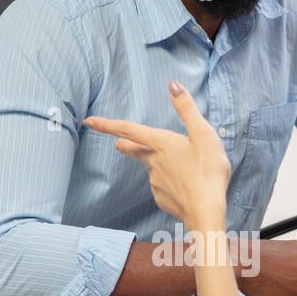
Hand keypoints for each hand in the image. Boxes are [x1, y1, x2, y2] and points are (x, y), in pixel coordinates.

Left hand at [85, 81, 230, 227]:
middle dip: (126, 145)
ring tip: (183, 167)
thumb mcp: (203, 134)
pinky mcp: (161, 198)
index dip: (106, 124)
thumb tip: (173, 86)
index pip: (127, 129)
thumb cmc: (208, 171)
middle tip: (120, 144)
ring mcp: (155, 182)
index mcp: (161, 143)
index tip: (88, 120)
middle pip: (133, 149)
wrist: (206, 210)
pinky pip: (162, 186)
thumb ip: (187, 109)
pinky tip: (184, 185)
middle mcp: (153, 162)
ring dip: (160, 165)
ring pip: (152, 168)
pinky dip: (170, 183)